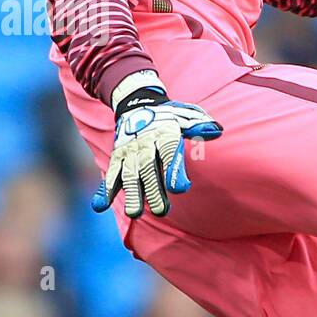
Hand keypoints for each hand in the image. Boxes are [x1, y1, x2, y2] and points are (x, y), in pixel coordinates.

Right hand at [92, 85, 222, 218]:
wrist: (137, 103)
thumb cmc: (168, 116)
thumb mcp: (185, 115)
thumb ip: (199, 124)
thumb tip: (216, 130)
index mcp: (163, 133)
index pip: (168, 150)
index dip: (173, 168)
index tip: (180, 187)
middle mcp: (144, 143)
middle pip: (148, 167)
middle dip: (154, 189)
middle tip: (162, 211)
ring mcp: (129, 152)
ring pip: (129, 175)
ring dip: (132, 194)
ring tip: (135, 213)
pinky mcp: (117, 159)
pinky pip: (110, 175)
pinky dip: (104, 190)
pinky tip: (99, 206)